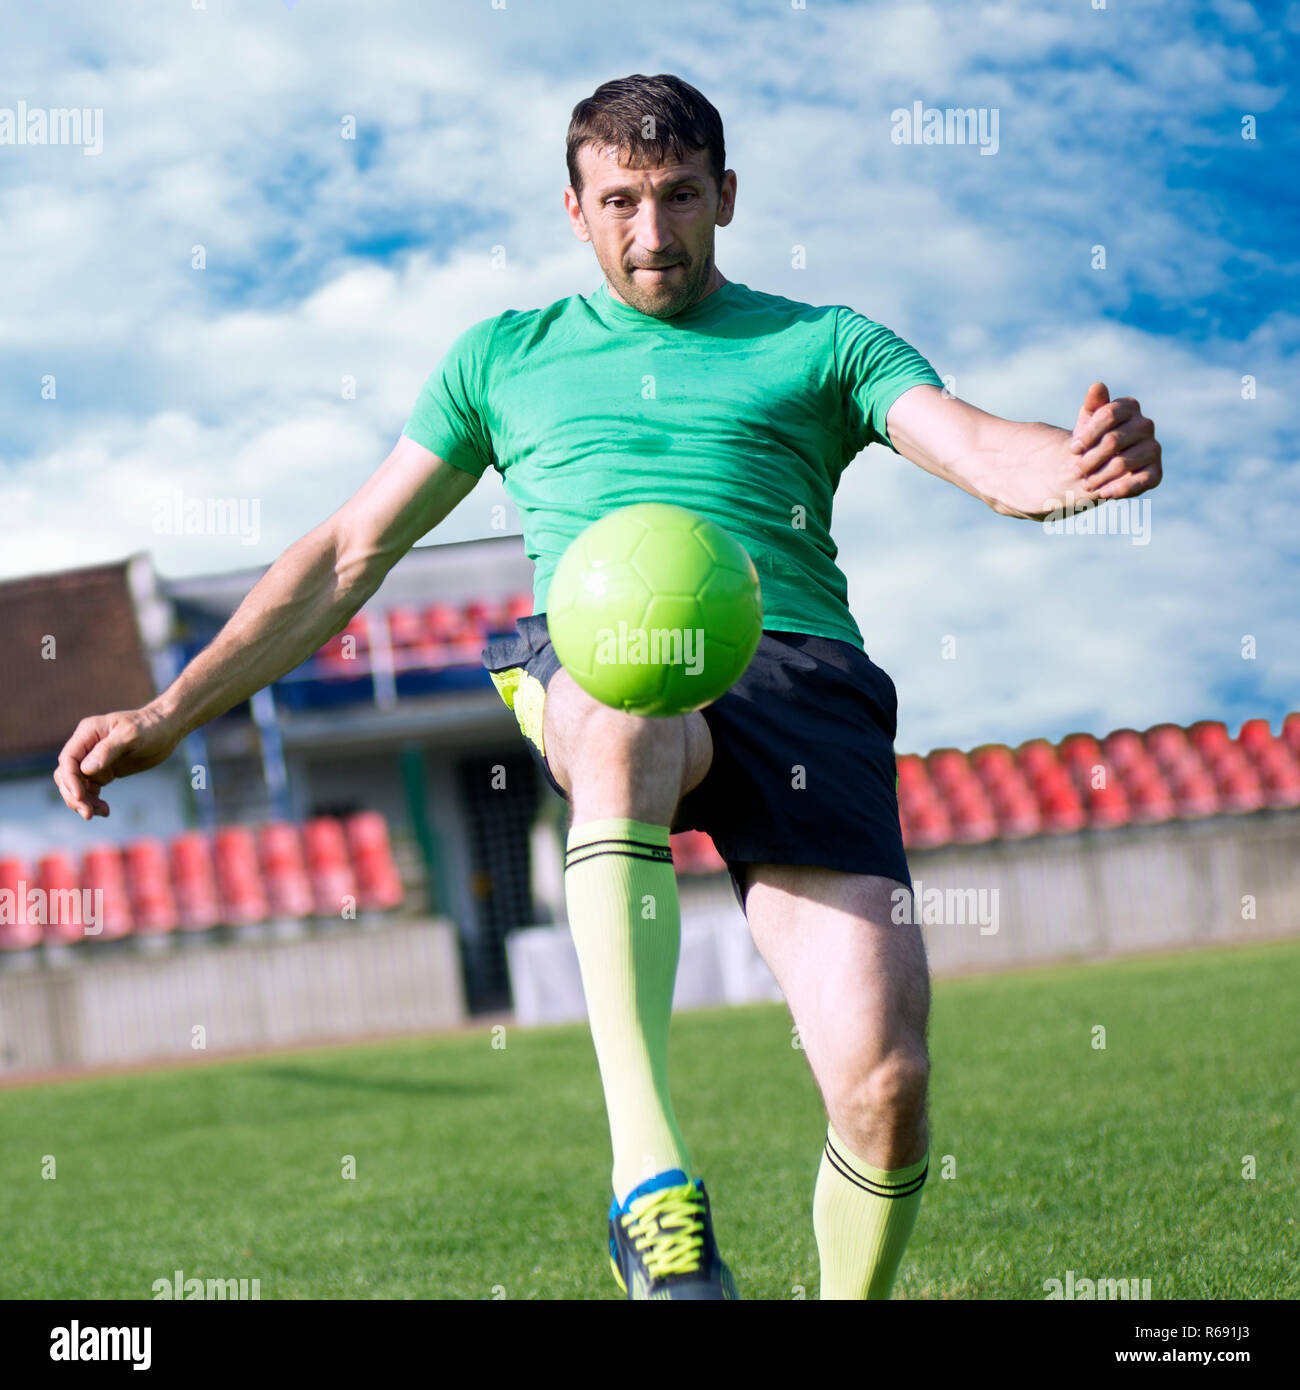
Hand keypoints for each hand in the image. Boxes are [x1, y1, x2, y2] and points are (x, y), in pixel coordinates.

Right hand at [53, 706, 181, 819]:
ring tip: (101, 812)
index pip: (68, 759)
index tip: (80, 797)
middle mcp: (86, 746)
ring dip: (83, 801)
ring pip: (77, 785)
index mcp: (88, 733)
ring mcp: (94, 760)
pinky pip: (90, 789)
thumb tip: (86, 769)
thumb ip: (108, 750)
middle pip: (67, 775)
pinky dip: (93, 801)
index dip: (70, 780)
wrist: (167, 728)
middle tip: (89, 814)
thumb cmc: (150, 727)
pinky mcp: (104, 771)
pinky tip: (105, 810)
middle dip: (74, 795)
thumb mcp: (131, 735)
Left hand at [1068, 381, 1162, 500]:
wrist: (1096, 467)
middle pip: (1112, 441)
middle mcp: (1146, 425)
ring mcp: (1153, 448)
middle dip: (1089, 458)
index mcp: (1129, 407)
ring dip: (1098, 476)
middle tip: (1076, 471)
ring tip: (1086, 483)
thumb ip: (1092, 405)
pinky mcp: (1156, 473)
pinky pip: (1141, 481)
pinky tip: (1103, 494)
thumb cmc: (1090, 441)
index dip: (1087, 434)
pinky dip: (1120, 489)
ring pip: (1122, 463)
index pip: (1108, 414)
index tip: (1073, 449)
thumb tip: (1097, 387)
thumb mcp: (1086, 422)